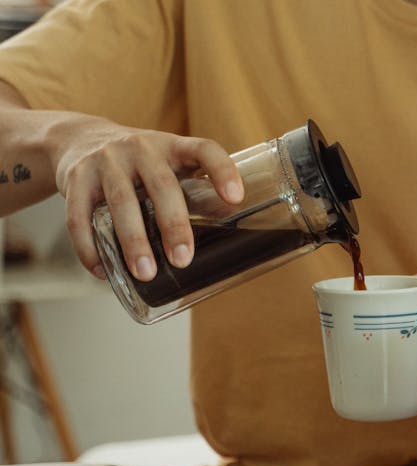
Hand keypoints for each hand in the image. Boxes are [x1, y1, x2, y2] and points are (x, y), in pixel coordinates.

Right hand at [53, 114, 242, 279]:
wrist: (79, 138)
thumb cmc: (140, 163)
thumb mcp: (169, 164)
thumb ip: (195, 189)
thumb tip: (230, 229)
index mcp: (172, 146)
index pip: (204, 149)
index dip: (222, 171)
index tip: (236, 199)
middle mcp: (140, 148)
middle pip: (161, 185)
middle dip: (174, 225)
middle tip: (182, 259)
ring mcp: (105, 160)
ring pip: (120, 202)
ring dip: (133, 241)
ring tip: (145, 273)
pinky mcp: (76, 178)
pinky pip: (79, 216)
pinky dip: (89, 247)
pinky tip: (102, 271)